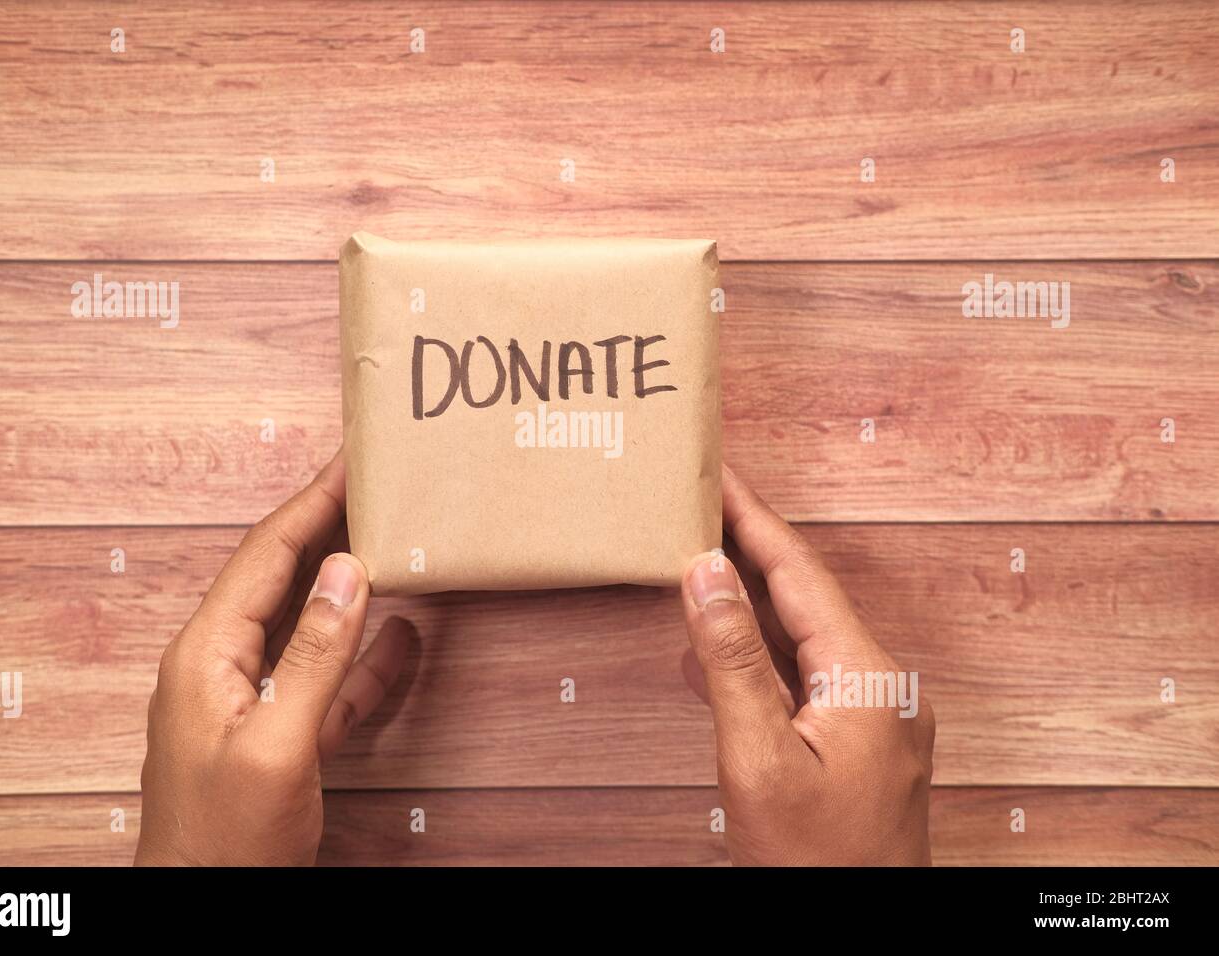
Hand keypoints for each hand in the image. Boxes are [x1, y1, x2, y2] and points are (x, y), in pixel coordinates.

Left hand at [135, 450, 411, 865]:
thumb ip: (314, 655)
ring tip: (392, 543)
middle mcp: (221, 663)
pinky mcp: (275, 734)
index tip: (351, 461)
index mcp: (206, 652)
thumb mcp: (278, 744)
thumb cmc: (226, 840)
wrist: (205, 908)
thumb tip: (347, 570)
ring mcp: (247, 699)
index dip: (311, 502)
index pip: (266, 554)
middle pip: (283, 576)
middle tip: (376, 486)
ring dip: (349, 586)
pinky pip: (322, 678)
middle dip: (329, 528)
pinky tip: (400, 639)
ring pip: (307, 624)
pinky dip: (361, 656)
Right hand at [680, 466, 934, 864]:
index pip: (799, 572)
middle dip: (748, 549)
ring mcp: (877, 714)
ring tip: (700, 559)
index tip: (718, 472)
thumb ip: (732, 660)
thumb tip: (706, 572)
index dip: (752, 517)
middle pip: (805, 596)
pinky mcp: (862, 739)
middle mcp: (883, 683)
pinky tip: (718, 649)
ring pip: (804, 636)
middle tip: (700, 502)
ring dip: (750, 602)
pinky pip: (807, 677)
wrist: (860, 929)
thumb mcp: (758, 757)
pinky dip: (761, 656)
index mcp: (869, 676)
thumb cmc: (815, 864)